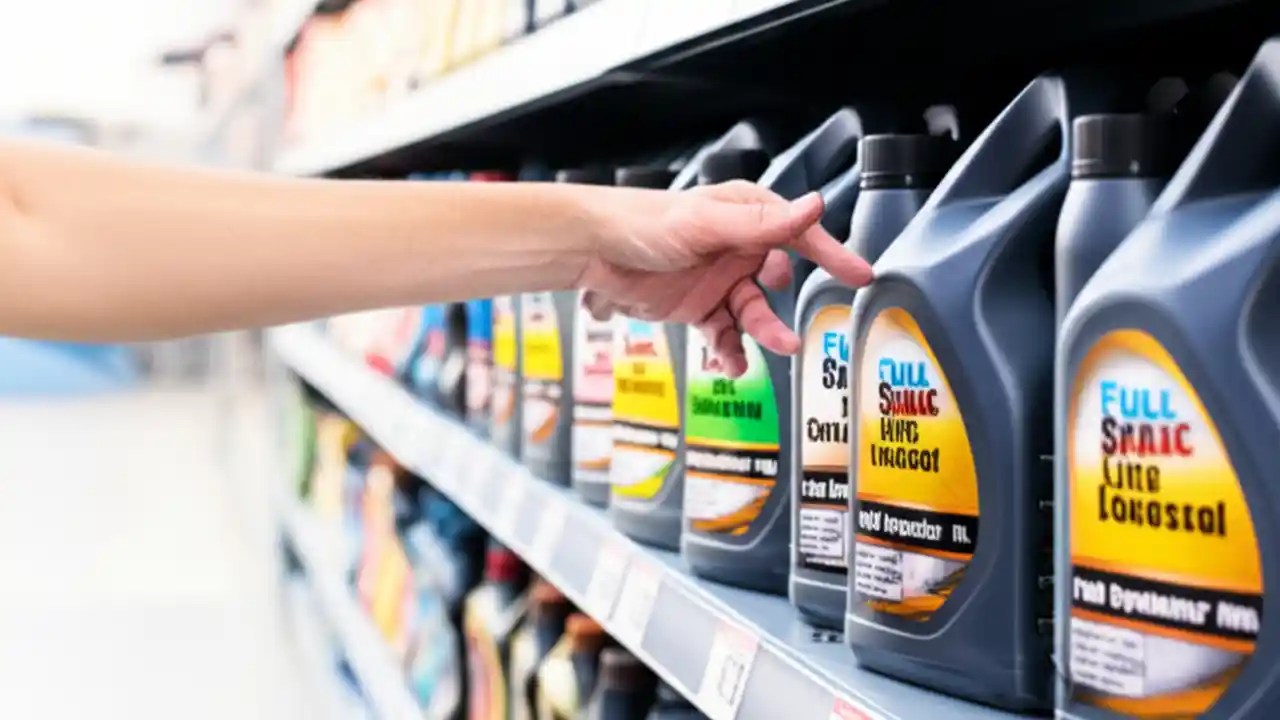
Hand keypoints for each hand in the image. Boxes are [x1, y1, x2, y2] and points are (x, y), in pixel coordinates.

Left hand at [578, 181, 872, 376]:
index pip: (799, 234)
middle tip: (789, 335)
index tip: (862, 276)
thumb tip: (814, 207)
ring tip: (772, 352)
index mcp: (745, 215)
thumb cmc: (642, 222)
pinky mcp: (699, 308)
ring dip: (763, 334)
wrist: (591, 250)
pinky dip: (731, 352)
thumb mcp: (704, 223)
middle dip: (782, 309)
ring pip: (754, 314)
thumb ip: (762, 224)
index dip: (833, 254)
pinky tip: (731, 365)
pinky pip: (726, 335)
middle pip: (777, 282)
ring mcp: (718, 280)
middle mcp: (737, 247)